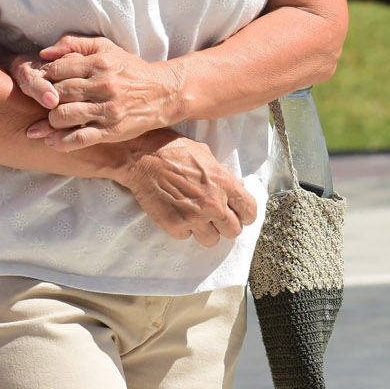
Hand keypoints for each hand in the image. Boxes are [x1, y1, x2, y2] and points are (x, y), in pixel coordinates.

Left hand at [11, 34, 180, 148]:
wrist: (163, 93)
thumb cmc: (130, 69)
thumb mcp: (106, 48)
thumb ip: (74, 45)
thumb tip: (43, 53)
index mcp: (100, 63)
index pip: (59, 69)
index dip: (44, 77)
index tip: (39, 83)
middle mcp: (103, 85)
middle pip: (58, 93)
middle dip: (43, 100)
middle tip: (37, 105)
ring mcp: (108, 110)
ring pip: (64, 116)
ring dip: (48, 121)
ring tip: (42, 124)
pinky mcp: (113, 130)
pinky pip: (81, 138)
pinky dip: (61, 142)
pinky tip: (51, 142)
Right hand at [112, 130, 257, 245]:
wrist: (140, 157)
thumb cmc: (171, 149)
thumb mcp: (205, 154)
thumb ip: (223, 174)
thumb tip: (238, 187)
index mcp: (225, 183)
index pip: (249, 211)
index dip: (244, 214)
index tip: (237, 213)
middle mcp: (213, 203)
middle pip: (234, 231)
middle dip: (225, 224)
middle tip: (214, 216)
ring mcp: (194, 217)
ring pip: (212, 240)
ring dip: (205, 230)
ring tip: (194, 217)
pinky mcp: (174, 225)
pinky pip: (187, 236)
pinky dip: (182, 228)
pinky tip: (176, 213)